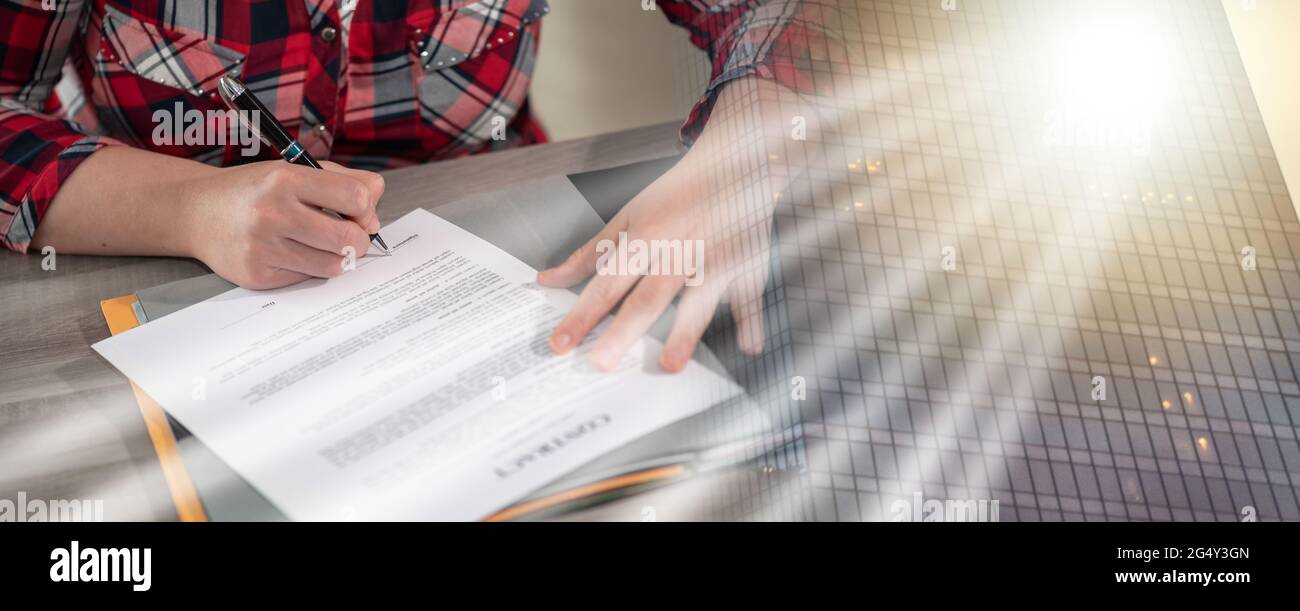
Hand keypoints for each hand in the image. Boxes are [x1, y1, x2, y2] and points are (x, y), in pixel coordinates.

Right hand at [184, 161, 383, 288]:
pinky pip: (307, 279)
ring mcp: (263, 248)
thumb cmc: (256, 190)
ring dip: (338, 258)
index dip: (366, 207)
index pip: (355, 196)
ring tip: (325, 245)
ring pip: (333, 265)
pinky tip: (294, 254)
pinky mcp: (258, 276)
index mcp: (285, 178)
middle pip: (349, 238)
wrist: (196, 213)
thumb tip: (376, 213)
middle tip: (350, 235)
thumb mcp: (296, 170)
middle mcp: (272, 213)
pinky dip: (310, 268)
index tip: (359, 212)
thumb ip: (345, 181)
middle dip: (359, 239)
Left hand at [539, 79, 789, 372]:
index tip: (561, 344)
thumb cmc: (678, 195)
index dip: (582, 315)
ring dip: (685, 332)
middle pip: (648, 296)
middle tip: (602, 363)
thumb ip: (590, 254)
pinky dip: (752, 321)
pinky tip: (748, 347)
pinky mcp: (749, 263)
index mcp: (645, 237)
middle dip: (623, 331)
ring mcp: (716, 257)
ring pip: (699, 299)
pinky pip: (750, 296)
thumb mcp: (628, 217)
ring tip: (670, 364)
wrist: (735, 159)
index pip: (606, 283)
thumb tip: (547, 280)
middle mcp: (678, 249)